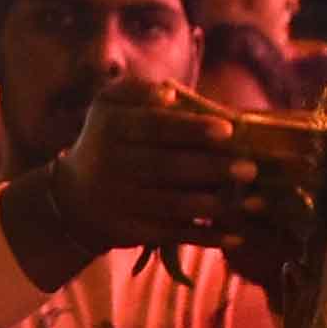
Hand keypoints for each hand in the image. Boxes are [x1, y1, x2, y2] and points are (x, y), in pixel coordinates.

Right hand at [36, 77, 261, 255]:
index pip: (154, 126)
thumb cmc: (107, 140)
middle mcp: (111, 165)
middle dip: (211, 168)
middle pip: (166, 166)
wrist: (74, 199)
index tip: (228, 130)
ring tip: (253, 201)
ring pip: (172, 204)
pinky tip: (235, 235)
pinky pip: (171, 234)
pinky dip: (204, 237)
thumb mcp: (109, 106)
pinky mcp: (129, 231)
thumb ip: (137, 90)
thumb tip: (170, 92)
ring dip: (214, 205)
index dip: (191, 128)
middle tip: (250, 168)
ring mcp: (120, 202)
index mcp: (111, 127)